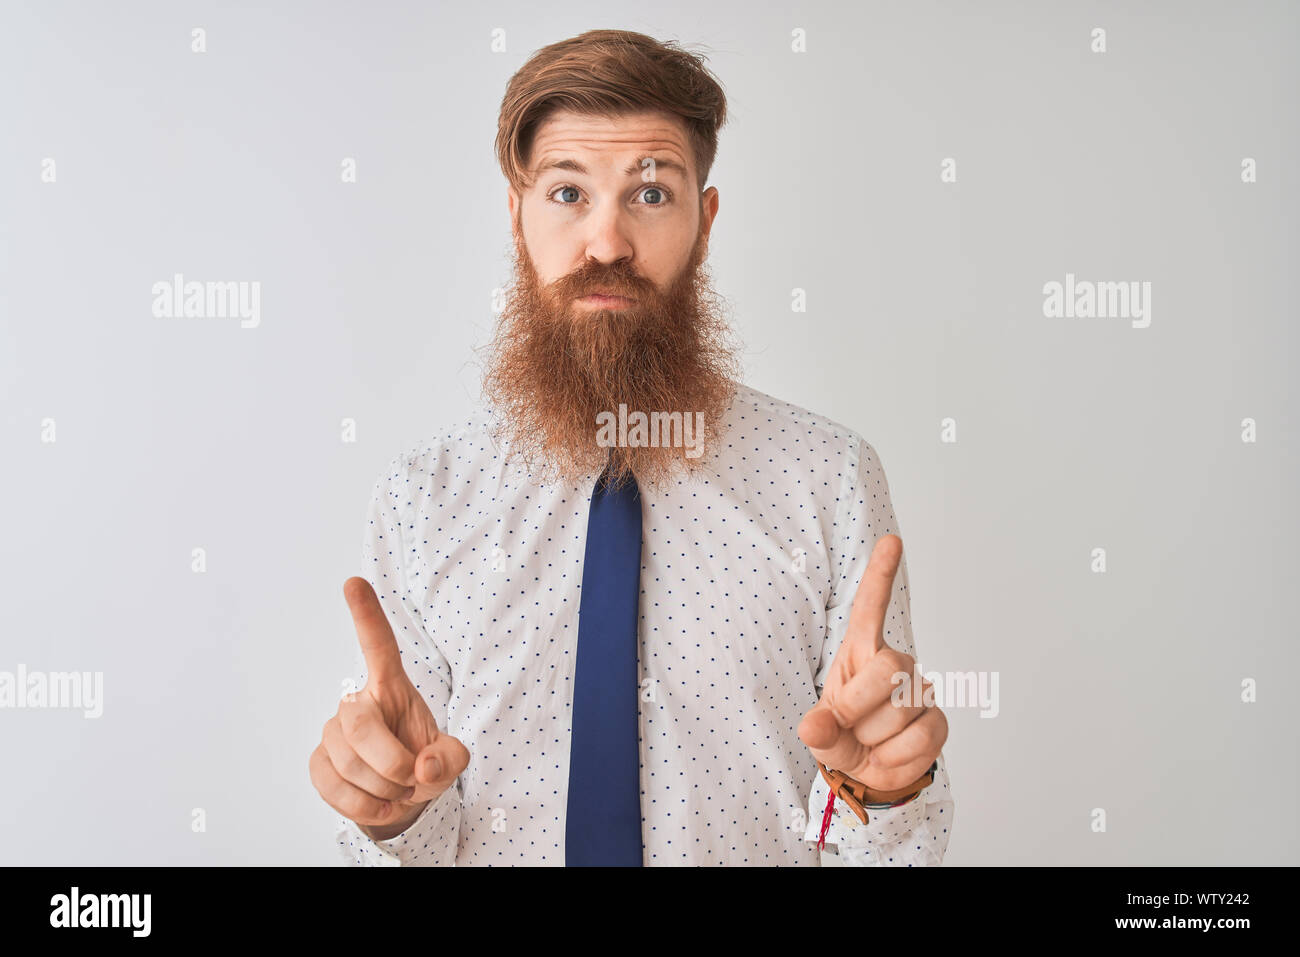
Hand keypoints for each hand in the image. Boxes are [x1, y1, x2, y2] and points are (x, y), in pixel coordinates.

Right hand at [309, 577, 469, 837]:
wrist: (400, 798)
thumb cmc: (423, 764)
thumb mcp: (450, 759)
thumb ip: (451, 760)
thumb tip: (424, 767)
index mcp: (391, 687)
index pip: (378, 645)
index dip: (366, 614)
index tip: (353, 581)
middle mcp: (357, 703)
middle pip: (360, 727)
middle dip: (392, 764)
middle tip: (411, 778)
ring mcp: (333, 732)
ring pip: (348, 763)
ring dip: (383, 789)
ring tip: (399, 791)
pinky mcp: (318, 762)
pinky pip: (334, 787)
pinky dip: (364, 806)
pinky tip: (380, 804)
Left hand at [797, 535, 945, 791]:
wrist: (869, 775)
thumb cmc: (842, 737)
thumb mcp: (820, 733)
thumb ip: (817, 729)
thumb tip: (814, 728)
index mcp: (859, 653)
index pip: (871, 607)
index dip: (881, 575)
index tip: (891, 540)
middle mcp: (894, 663)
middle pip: (889, 667)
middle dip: (859, 704)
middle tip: (847, 725)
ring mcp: (920, 690)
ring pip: (904, 708)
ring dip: (876, 737)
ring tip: (869, 741)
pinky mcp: (939, 720)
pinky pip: (923, 736)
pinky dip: (898, 755)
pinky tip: (889, 754)